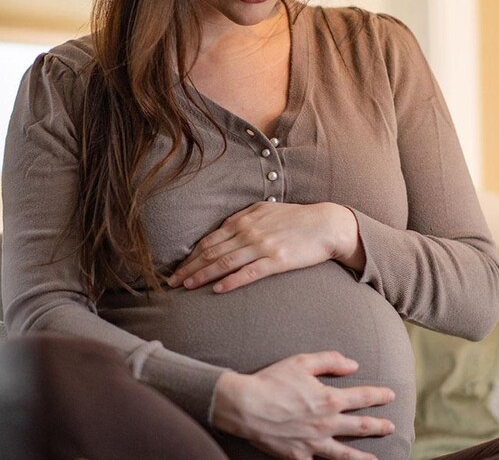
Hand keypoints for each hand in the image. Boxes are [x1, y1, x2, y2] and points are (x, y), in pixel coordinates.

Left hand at [166, 201, 362, 292]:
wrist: (326, 224)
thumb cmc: (296, 218)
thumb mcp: (265, 210)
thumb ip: (243, 218)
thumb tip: (224, 227)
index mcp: (244, 220)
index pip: (209, 240)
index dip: (190, 256)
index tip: (177, 269)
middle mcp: (249, 232)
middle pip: (211, 252)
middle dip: (189, 267)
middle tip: (172, 282)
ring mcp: (263, 246)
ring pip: (225, 262)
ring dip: (203, 275)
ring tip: (187, 286)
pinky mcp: (277, 260)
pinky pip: (249, 273)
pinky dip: (231, 281)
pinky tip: (218, 289)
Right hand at [212, 351, 395, 459]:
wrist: (244, 406)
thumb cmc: (271, 381)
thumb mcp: (301, 362)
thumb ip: (330, 360)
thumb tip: (353, 364)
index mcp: (329, 399)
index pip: (363, 397)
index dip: (379, 396)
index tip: (390, 396)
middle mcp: (326, 424)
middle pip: (361, 427)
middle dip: (379, 426)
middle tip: (391, 427)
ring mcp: (313, 443)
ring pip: (345, 454)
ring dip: (363, 457)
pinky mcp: (298, 456)